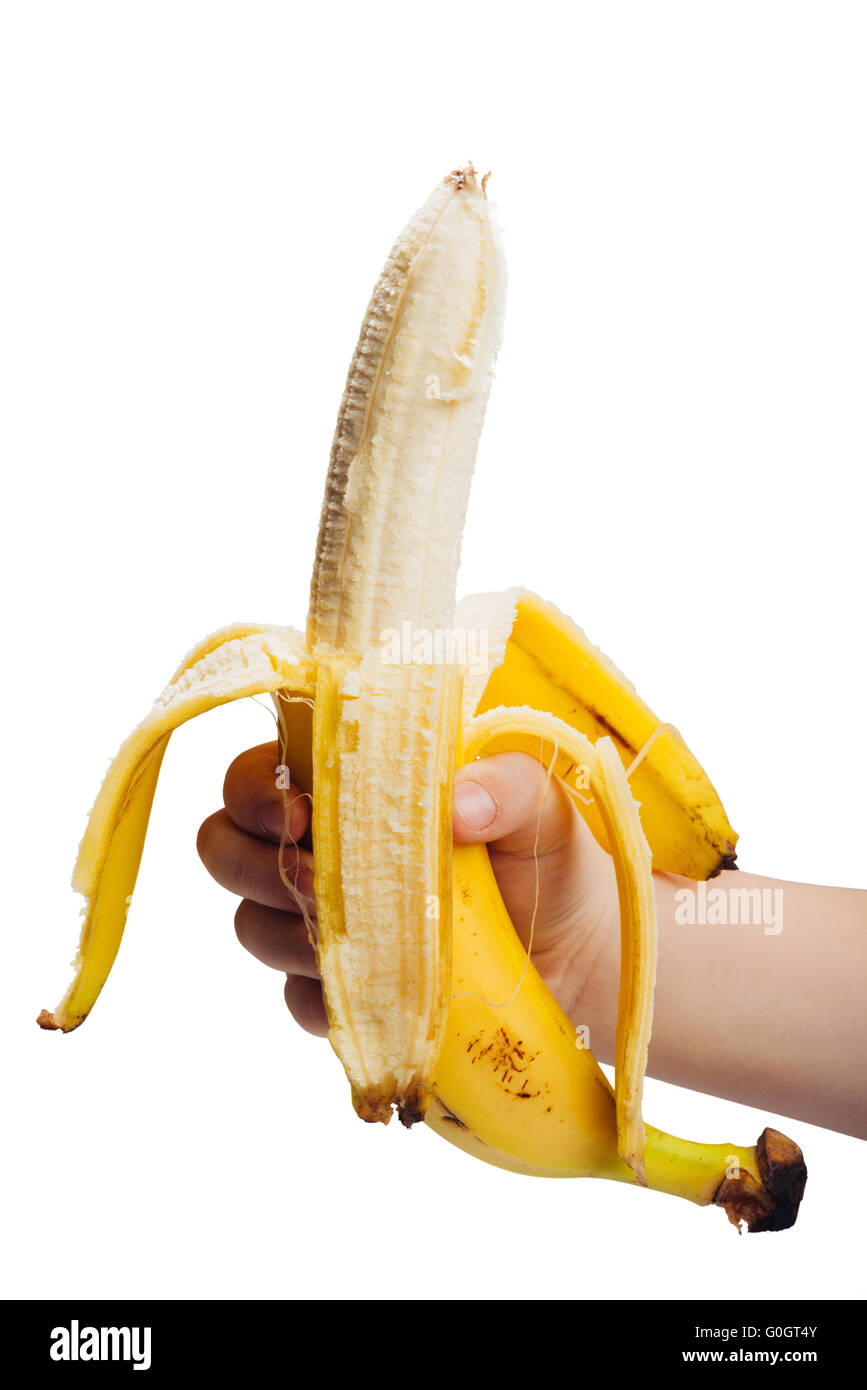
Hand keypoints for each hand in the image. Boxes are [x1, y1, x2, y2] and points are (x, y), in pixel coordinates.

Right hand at [196, 740, 618, 1036]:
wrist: (584, 949)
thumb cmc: (550, 855)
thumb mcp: (540, 804)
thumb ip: (506, 782)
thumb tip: (459, 803)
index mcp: (348, 786)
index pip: (257, 773)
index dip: (254, 790)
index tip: (298, 812)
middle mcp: (320, 850)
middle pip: (224, 848)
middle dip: (253, 862)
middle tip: (318, 876)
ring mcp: (325, 926)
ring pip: (252, 927)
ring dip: (291, 930)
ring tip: (361, 931)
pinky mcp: (345, 992)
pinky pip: (300, 1000)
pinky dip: (327, 994)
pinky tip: (378, 986)